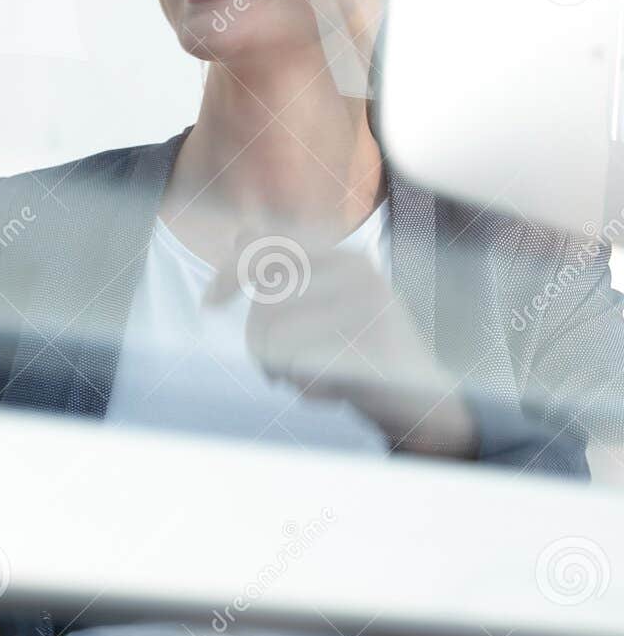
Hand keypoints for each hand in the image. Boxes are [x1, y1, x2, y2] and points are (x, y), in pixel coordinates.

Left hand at [209, 233, 476, 457]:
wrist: (427, 403)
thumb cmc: (359, 353)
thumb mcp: (324, 303)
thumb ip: (287, 272)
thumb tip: (240, 232)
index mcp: (344, 258)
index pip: (266, 247)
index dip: (229, 274)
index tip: (208, 302)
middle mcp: (359, 273)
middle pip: (265, 304)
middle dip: (259, 342)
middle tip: (278, 368)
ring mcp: (370, 308)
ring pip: (276, 340)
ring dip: (283, 370)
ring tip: (315, 377)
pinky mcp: (373, 347)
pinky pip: (301, 369)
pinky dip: (307, 389)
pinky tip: (337, 392)